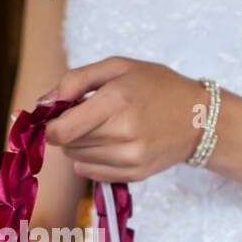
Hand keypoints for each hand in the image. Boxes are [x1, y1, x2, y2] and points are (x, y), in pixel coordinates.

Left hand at [39, 57, 205, 182]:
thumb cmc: (157, 86)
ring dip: (79, 145)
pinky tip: (110, 143)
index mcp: (116, 101)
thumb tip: (42, 103)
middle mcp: (123, 134)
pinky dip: (91, 159)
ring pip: (76, 160)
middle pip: (67, 145)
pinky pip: (91, 173)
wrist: (200, 118)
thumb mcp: (118, 67)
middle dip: (66, 130)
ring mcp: (130, 159)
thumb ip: (75, 80)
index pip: (62, 130)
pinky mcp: (134, 175)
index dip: (49, 125)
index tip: (55, 115)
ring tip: (103, 127)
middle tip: (87, 115)